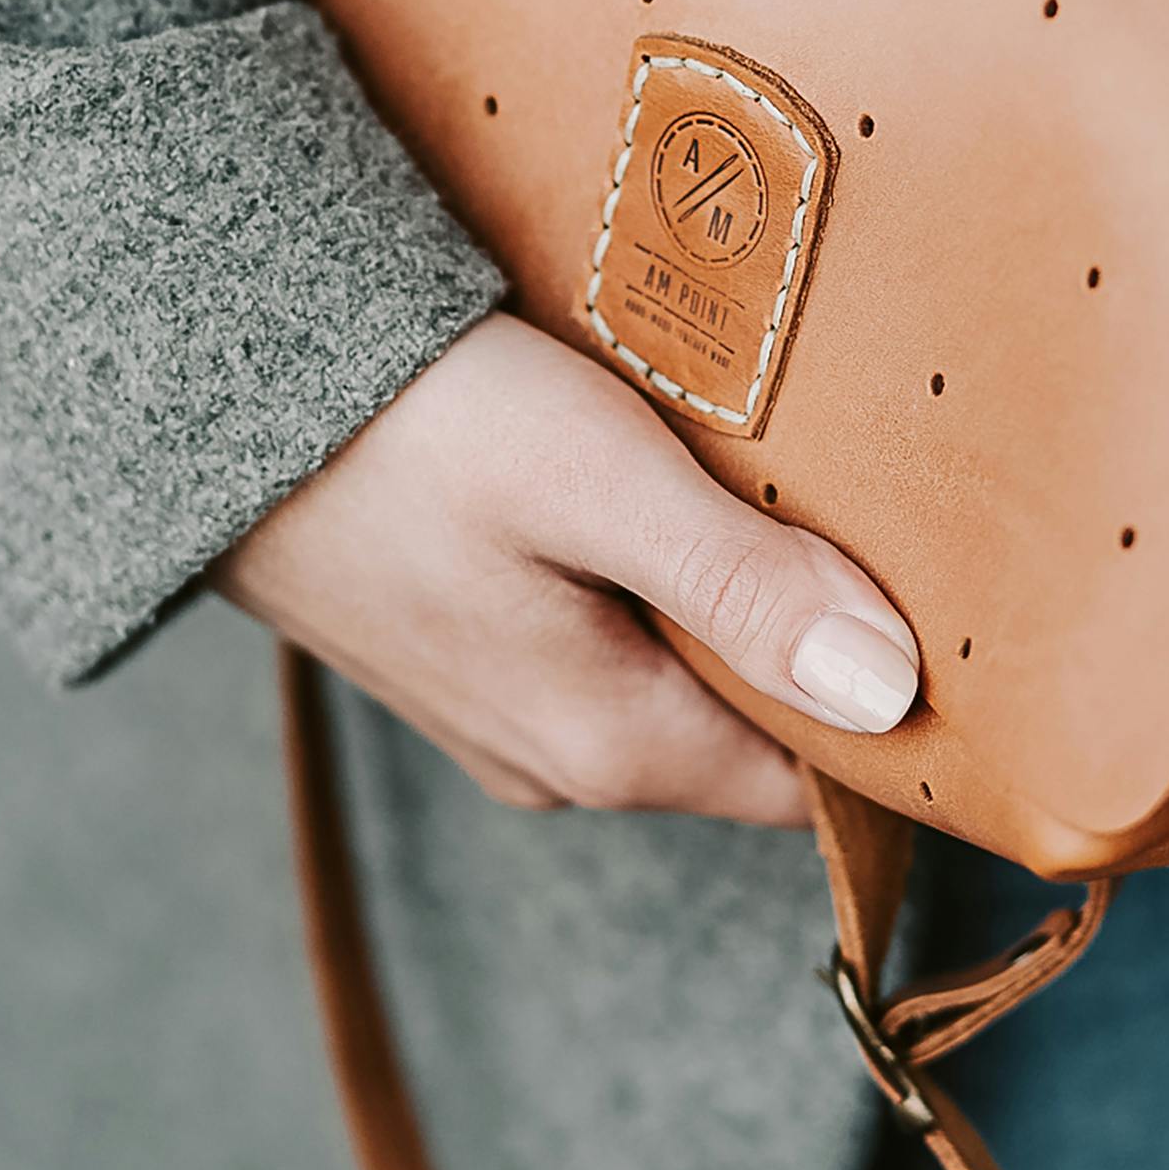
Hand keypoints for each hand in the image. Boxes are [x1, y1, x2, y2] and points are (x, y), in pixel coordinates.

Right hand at [216, 312, 918, 826]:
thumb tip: (895, 691)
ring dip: (739, 603)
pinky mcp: (464, 648)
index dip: (904, 710)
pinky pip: (609, 640)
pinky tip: (673, 492)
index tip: (973, 612)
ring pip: (680, 679)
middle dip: (826, 645)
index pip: (817, 782)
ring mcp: (503, 714)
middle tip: (903, 521)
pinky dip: (659, 582)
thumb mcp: (594, 483)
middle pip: (753, 730)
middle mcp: (561, 762)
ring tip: (795, 492)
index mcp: (611, 746)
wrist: (195, 387)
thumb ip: (742, 587)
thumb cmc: (410, 422)